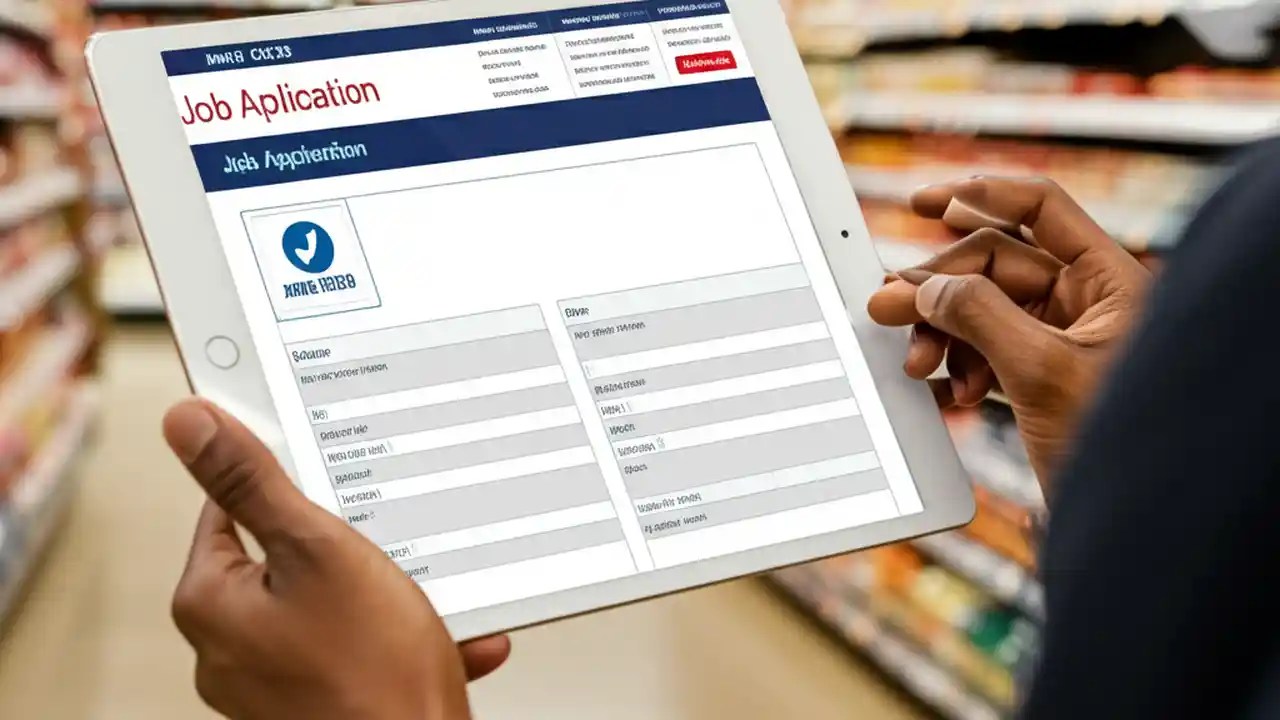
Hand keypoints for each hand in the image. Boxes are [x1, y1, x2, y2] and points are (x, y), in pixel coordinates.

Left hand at [162, 399, 510, 719]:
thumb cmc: (372, 673)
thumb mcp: (319, 551)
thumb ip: (253, 483)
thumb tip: (189, 423)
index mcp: (211, 604)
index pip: (230, 509)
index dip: (287, 485)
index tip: (330, 476)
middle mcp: (230, 648)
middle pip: (286, 557)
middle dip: (350, 544)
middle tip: (388, 539)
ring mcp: (273, 682)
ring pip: (332, 604)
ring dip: (387, 593)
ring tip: (425, 596)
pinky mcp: (317, 701)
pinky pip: (360, 649)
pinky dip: (402, 637)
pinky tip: (446, 636)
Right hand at [868, 177, 1150, 487]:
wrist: (1136, 525)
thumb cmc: (1117, 448)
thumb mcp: (1042, 372)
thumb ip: (980, 317)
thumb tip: (928, 287)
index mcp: (1108, 280)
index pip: (1039, 209)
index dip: (980, 196)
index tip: (923, 204)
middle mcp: (1087, 303)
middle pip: (994, 266)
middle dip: (940, 290)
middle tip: (887, 308)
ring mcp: (1064, 340)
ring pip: (983, 312)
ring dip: (943, 334)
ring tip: (920, 366)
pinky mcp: (1043, 377)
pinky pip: (988, 352)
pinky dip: (962, 367)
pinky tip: (950, 392)